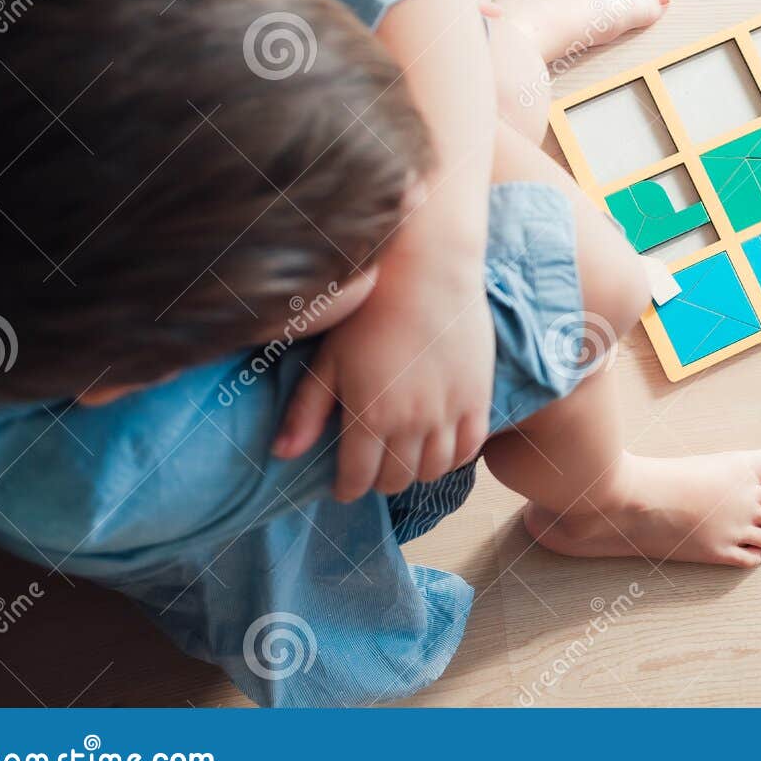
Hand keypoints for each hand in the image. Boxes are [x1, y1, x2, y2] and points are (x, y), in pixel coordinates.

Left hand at [272, 255, 495, 501]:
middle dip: (379, 480)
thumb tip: (282, 454)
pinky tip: (440, 445)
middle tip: (372, 465)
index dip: (347, 488)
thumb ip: (307, 409)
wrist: (428, 271)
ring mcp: (449, 413)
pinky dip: (454, 457)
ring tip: (404, 456)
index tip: (343, 485)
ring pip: (433, 471)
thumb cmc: (371, 309)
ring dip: (416, 472)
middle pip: (396, 480)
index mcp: (369, 416)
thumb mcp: (329, 357)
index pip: (358, 479)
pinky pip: (470, 449)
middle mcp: (412, 423)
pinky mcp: (478, 398)